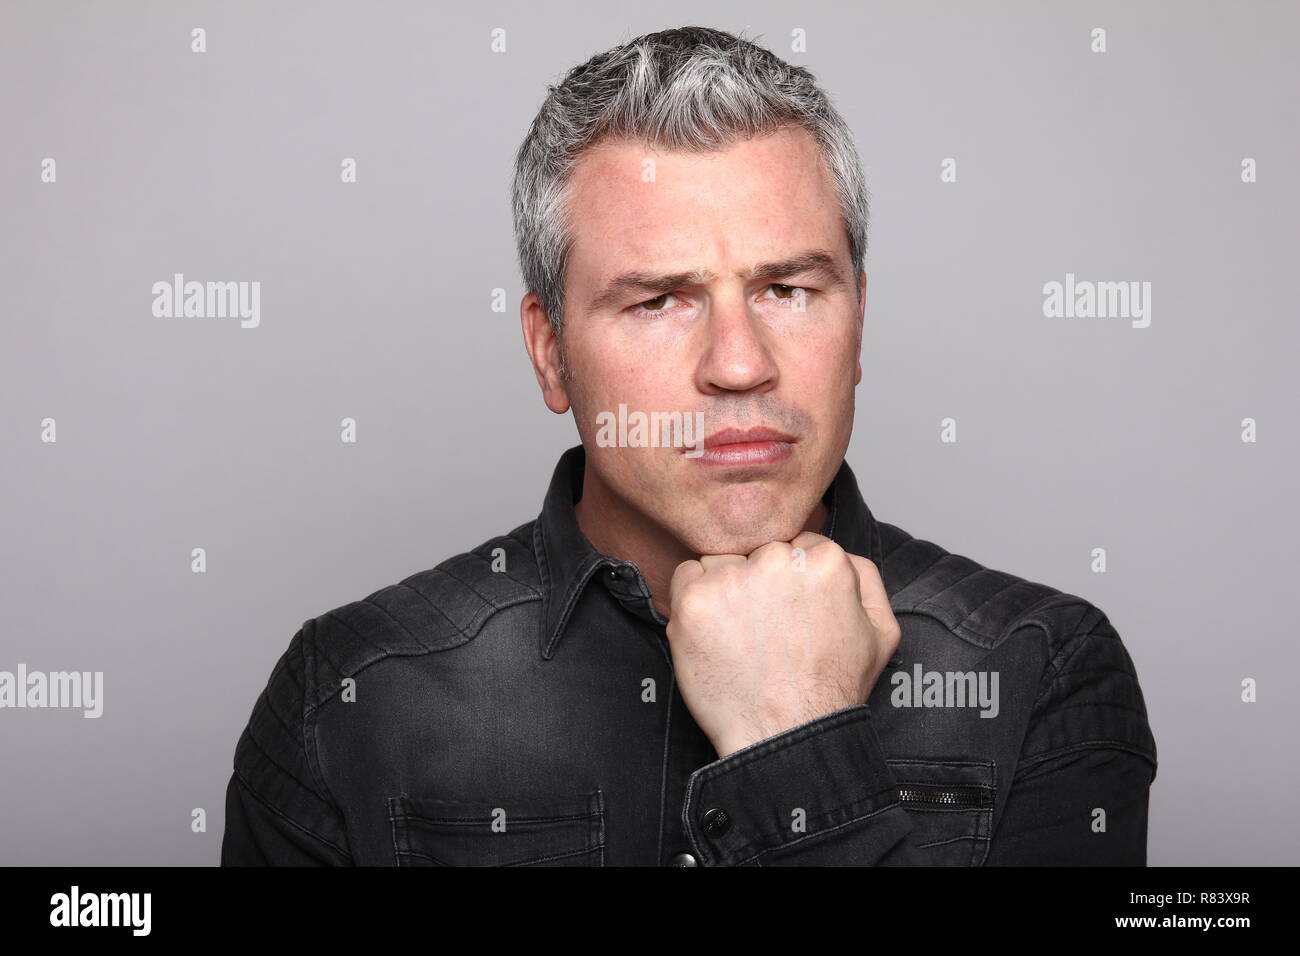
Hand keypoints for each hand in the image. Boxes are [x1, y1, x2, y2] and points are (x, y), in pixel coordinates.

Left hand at [665, 532, 900, 757]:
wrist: (784, 735)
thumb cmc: (830, 691)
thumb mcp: (880, 633)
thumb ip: (866, 578)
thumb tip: (837, 554)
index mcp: (825, 562)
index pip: (796, 547)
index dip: (790, 583)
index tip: (787, 613)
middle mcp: (777, 561)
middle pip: (758, 553)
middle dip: (758, 584)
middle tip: (764, 631)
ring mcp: (732, 579)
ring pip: (721, 562)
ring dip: (725, 589)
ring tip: (739, 636)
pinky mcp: (695, 601)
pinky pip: (686, 576)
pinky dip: (694, 599)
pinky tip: (713, 633)